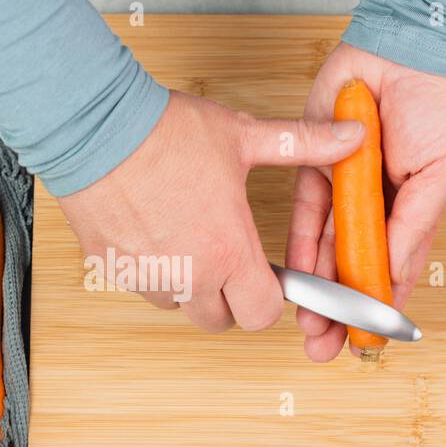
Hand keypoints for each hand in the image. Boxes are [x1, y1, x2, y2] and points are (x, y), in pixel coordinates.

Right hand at [59, 90, 366, 332]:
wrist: (94, 126)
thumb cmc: (165, 132)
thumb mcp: (242, 136)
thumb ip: (302, 144)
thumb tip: (351, 137)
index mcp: (228, 250)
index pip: (262, 314)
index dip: (269, 297)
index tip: (267, 274)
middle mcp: (188, 274)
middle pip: (221, 320)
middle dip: (230, 298)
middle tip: (228, 258)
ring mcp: (147, 276)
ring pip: (179, 305)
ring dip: (189, 286)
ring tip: (188, 238)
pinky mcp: (112, 269)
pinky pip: (142, 286)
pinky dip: (153, 271)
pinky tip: (154, 231)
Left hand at [286, 43, 445, 361]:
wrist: (404, 47)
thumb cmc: (437, 105)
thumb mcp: (441, 171)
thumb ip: (414, 223)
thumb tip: (392, 272)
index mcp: (413, 211)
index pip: (395, 270)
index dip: (380, 307)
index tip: (365, 343)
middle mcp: (375, 206)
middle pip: (354, 269)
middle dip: (339, 311)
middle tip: (324, 347)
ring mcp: (344, 188)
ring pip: (327, 251)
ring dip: (317, 290)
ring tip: (308, 328)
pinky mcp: (313, 166)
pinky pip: (305, 215)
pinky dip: (301, 247)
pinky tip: (297, 279)